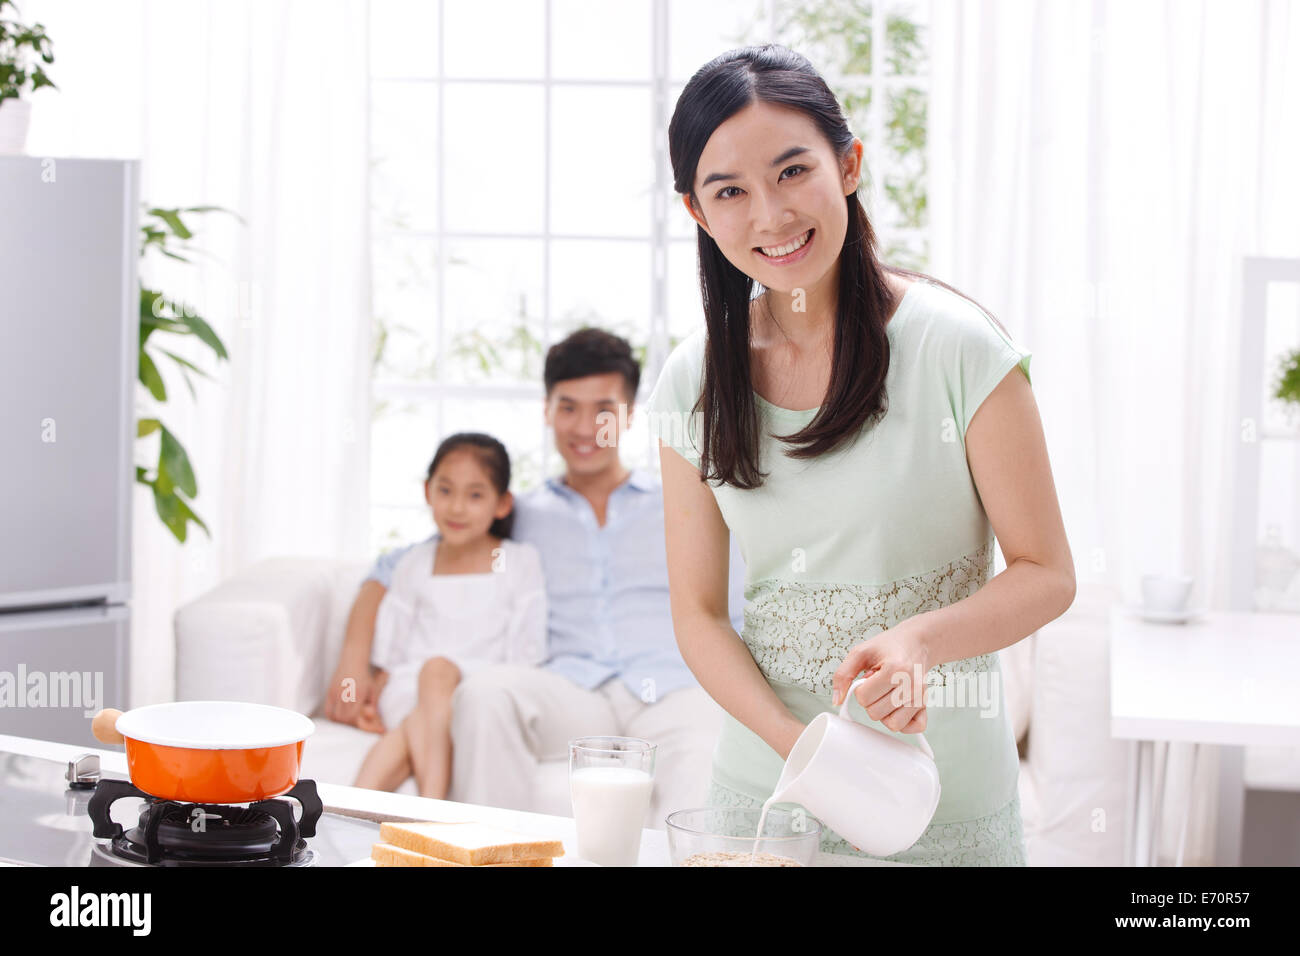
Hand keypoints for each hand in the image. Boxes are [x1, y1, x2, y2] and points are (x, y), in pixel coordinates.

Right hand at [324, 658, 386, 733]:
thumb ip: (374, 704)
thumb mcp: (373, 689)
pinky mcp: (330, 692)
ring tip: (346, 718)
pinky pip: (328, 710)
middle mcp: (345, 695)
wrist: (353, 661)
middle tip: (353, 721)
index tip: (359, 721)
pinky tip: (338, 714)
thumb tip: (374, 718)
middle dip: (348, 723)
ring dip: (340, 720)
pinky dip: (332, 716)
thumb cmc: (365, 676)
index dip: (355, 722)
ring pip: (334, 716)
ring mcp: (336, 694)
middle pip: (343, 718)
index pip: (352, 717)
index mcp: (357, 695)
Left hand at [830, 615, 935, 733]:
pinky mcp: (926, 705)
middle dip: (871, 700)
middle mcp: (912, 685)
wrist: (917, 642)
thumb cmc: (888, 646)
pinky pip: (912, 728)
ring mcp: (921, 697)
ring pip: (892, 724)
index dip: (860, 689)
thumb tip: (837, 700)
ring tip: (888, 693)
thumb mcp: (860, 652)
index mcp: (895, 670)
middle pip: (875, 713)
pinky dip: (902, 722)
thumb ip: (843, 674)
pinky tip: (898, 706)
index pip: (863, 698)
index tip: (868, 678)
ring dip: (885, 712)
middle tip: (879, 684)